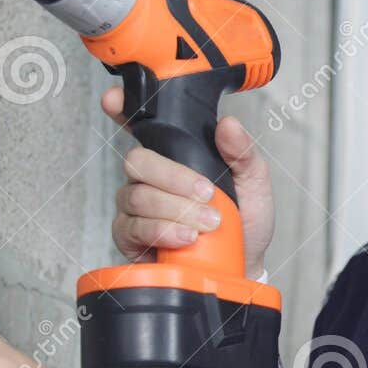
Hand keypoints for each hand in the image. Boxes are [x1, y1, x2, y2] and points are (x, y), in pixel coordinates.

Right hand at [101, 86, 274, 280]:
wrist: (241, 266)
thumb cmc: (244, 222)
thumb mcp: (254, 183)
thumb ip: (243, 153)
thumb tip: (228, 125)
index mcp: (175, 156)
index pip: (142, 127)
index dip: (122, 110)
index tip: (113, 101)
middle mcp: (150, 178)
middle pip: (138, 161)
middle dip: (174, 179)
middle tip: (207, 195)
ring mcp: (136, 207)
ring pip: (138, 196)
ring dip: (176, 210)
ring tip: (208, 224)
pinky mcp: (131, 237)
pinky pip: (133, 228)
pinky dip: (163, 231)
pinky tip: (185, 239)